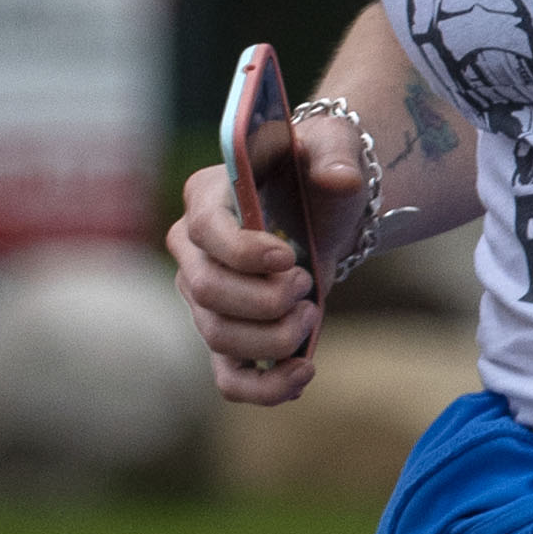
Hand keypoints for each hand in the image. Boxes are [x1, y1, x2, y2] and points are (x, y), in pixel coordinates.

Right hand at [168, 161, 328, 404]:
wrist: (326, 208)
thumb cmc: (318, 170)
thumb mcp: (334, 145)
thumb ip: (336, 153)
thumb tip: (341, 178)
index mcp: (205, 198)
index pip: (204, 233)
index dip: (244, 253)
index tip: (289, 256)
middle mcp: (192, 252)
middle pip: (208, 293)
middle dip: (266, 299)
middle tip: (307, 283)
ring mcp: (204, 298)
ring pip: (220, 338)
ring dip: (276, 337)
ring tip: (311, 313)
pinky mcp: (230, 333)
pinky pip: (230, 378)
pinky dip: (265, 388)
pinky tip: (304, 374)